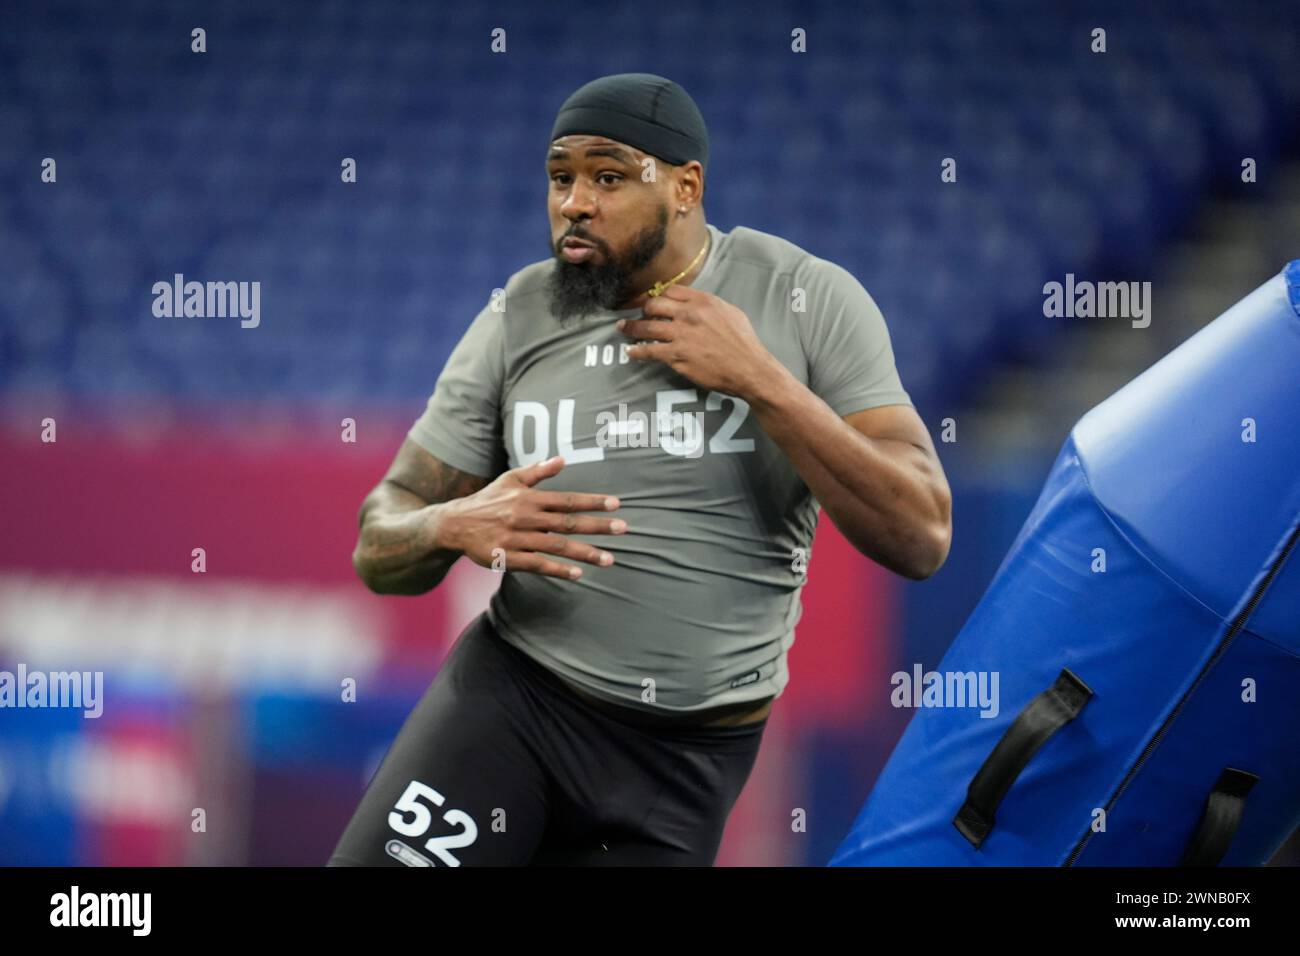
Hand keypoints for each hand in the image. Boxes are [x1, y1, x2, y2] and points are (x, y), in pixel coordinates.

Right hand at [442, 456, 625, 579]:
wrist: (454, 524)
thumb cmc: (487, 500)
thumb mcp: (510, 479)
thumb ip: (537, 472)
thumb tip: (562, 459)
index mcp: (528, 497)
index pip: (566, 499)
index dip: (592, 501)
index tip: (615, 504)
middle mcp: (525, 517)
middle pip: (567, 522)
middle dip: (597, 526)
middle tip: (623, 528)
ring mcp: (517, 539)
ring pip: (556, 546)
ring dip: (584, 552)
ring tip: (609, 559)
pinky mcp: (507, 558)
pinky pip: (537, 565)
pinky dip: (558, 569)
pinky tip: (578, 574)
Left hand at [618, 284, 780, 397]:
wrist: (749, 369)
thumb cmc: (744, 343)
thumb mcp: (730, 312)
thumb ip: (709, 306)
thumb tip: (695, 304)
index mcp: (703, 301)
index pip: (671, 290)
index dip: (660, 296)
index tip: (655, 302)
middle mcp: (689, 315)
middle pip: (654, 305)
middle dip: (644, 310)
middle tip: (641, 316)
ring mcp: (681, 336)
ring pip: (647, 327)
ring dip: (631, 328)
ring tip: (623, 329)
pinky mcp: (676, 356)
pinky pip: (649, 350)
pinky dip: (637, 351)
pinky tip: (631, 351)